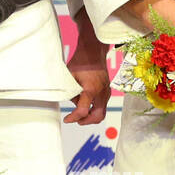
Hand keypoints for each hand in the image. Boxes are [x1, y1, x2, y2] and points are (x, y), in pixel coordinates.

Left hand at [64, 9, 109, 124]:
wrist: (93, 53)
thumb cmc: (80, 63)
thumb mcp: (69, 77)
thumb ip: (68, 92)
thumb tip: (67, 103)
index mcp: (91, 89)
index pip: (83, 111)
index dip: (74, 118)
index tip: (67, 119)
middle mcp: (101, 93)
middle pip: (97, 116)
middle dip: (86, 121)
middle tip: (76, 121)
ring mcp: (106, 93)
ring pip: (101, 112)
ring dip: (90, 115)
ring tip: (78, 112)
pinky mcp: (107, 91)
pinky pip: (102, 105)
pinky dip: (93, 108)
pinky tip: (84, 103)